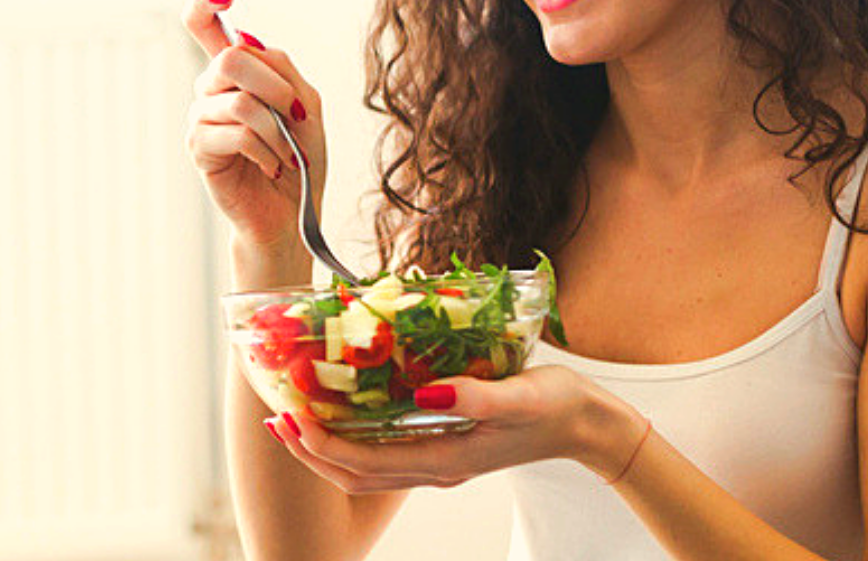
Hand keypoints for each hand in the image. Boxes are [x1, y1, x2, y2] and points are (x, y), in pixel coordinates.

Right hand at [181, 0, 327, 247]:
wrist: (294, 211)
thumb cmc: (300, 156)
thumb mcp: (306, 106)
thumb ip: (282, 70)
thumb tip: (247, 43)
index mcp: (236, 72)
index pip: (204, 26)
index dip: (205, 5)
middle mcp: (211, 88)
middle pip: (232, 60)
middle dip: (275, 87)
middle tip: (295, 115)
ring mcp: (201, 117)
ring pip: (240, 102)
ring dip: (277, 130)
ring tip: (287, 154)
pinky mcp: (199, 148)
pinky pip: (237, 134)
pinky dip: (267, 151)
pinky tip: (272, 167)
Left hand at [265, 365, 638, 492]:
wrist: (589, 424)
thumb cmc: (557, 404)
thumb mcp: (521, 396)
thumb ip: (476, 396)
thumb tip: (425, 393)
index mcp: (447, 459)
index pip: (365, 463)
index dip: (322, 444)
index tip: (292, 415)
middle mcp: (436, 466)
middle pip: (355, 475)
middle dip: (311, 452)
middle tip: (278, 419)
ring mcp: (441, 459)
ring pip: (368, 469)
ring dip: (327, 448)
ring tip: (298, 420)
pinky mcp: (448, 445)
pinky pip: (387, 452)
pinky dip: (356, 438)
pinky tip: (349, 410)